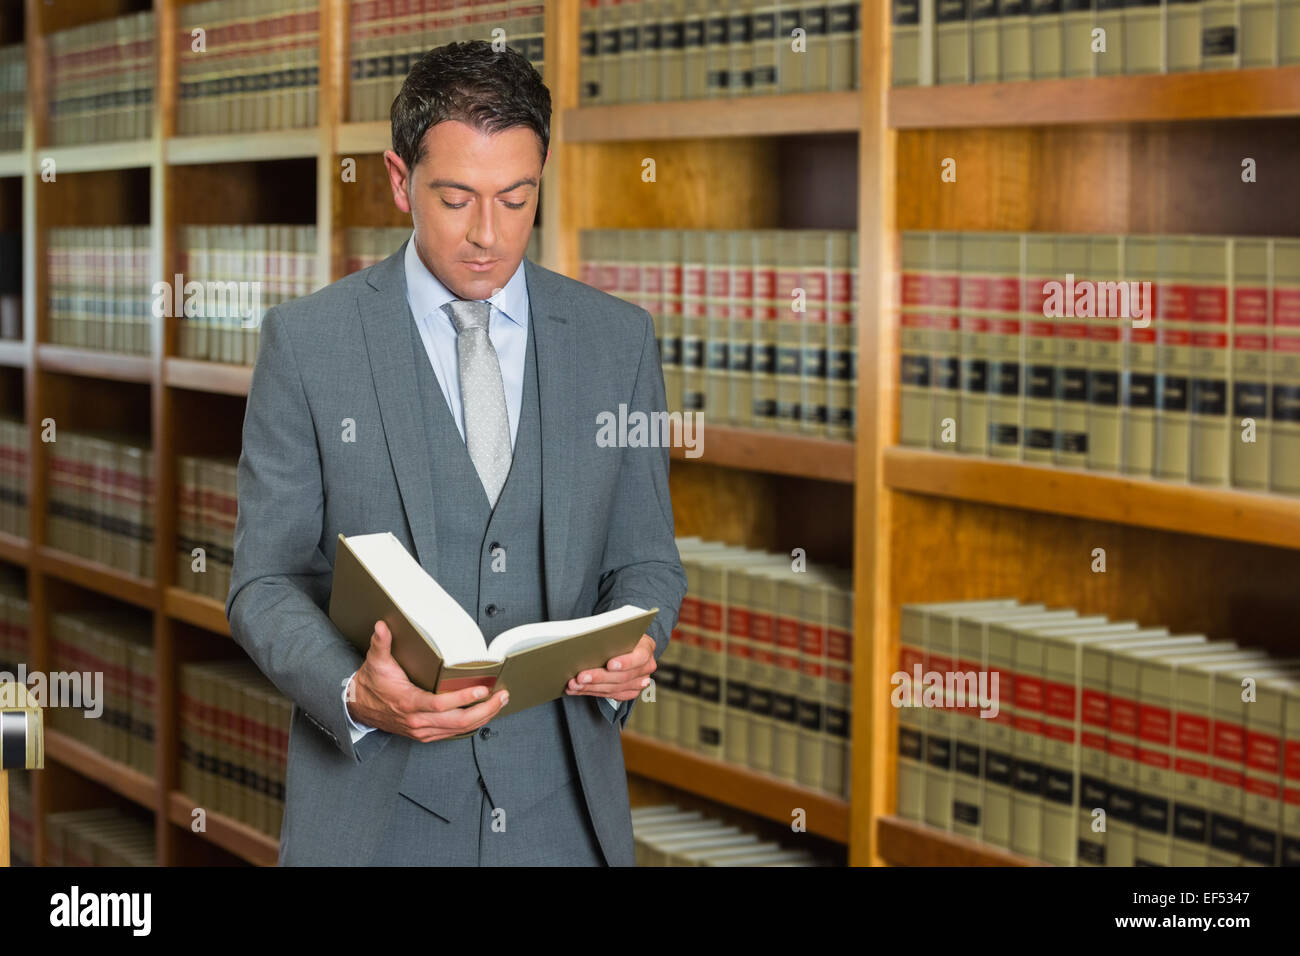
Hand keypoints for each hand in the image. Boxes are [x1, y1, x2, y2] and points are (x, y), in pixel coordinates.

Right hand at [348, 620, 508, 742]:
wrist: (359, 708)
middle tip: (501, 696)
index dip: (463, 698)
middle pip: (458, 721)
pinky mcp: (425, 734)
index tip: (482, 689)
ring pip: (459, 729)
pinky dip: (471, 724)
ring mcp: (422, 731)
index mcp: (408, 703)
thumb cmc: (371, 684)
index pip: (440, 704)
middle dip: (484, 710)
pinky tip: (483, 714)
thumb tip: (382, 626)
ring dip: (482, 717)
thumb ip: (381, 643)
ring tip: (499, 703)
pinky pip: (453, 733)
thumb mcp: (375, 662)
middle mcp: (417, 721)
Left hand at [565, 634, 656, 701]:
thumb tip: (589, 640)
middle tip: (580, 677)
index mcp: (646, 648)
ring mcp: (640, 682)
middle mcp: (646, 667)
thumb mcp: (619, 630)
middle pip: (623, 677)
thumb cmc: (620, 635)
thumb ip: (610, 635)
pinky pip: (609, 695)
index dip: (625, 662)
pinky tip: (576, 689)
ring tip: (573, 684)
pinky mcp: (629, 692)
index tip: (609, 664)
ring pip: (614, 688)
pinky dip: (590, 692)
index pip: (639, 657)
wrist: (628, 645)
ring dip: (590, 687)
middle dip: (599, 677)